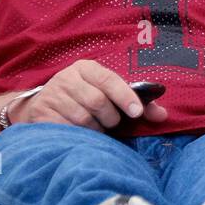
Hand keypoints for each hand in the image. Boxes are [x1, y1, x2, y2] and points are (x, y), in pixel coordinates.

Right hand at [11, 60, 168, 129]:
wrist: (42, 107)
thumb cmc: (84, 100)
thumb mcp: (108, 94)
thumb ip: (136, 103)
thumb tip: (163, 116)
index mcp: (87, 68)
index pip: (110, 79)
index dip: (125, 96)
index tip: (137, 113)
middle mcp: (67, 77)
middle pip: (98, 101)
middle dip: (110, 118)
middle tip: (111, 123)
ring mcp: (52, 95)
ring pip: (83, 118)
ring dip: (95, 129)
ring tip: (95, 128)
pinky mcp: (41, 113)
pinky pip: (68, 129)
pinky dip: (80, 135)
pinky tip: (81, 133)